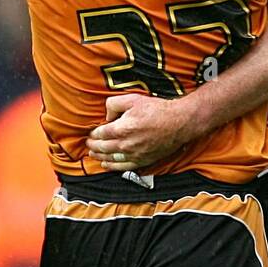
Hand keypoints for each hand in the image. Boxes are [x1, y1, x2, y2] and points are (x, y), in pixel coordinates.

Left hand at [86, 93, 203, 171]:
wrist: (178, 123)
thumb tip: (107, 115)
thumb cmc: (157, 110)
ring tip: (93, 155)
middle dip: (93, 146)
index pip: (100, 134)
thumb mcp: (133, 99)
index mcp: (121, 128)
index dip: (93, 134)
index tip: (91, 133)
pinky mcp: (143, 160)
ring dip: (100, 157)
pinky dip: (112, 167)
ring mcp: (134, 154)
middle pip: (103, 148)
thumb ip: (113, 104)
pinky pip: (123, 167)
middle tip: (88, 144)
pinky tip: (107, 165)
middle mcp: (126, 144)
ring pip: (111, 159)